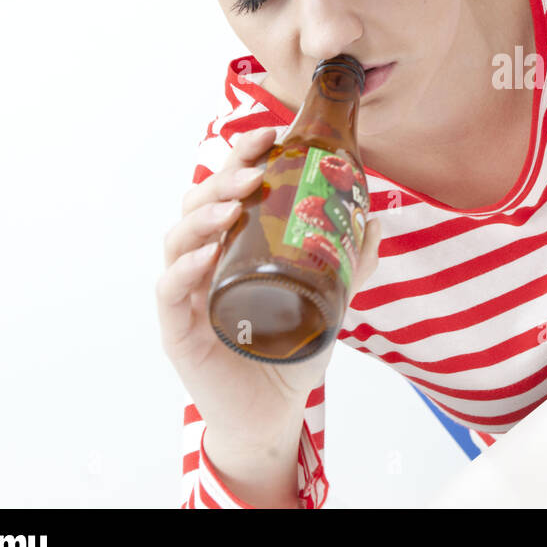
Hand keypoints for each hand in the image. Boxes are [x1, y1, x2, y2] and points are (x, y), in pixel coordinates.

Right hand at [156, 127, 383, 445]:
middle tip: (255, 168)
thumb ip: (351, 263)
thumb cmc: (290, 351)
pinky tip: (204, 256)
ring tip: (232, 206)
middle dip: (223, 178)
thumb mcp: (330, 300)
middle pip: (197, 204)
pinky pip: (170, 290)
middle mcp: (203, 262)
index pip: (226, 190)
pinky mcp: (178, 329)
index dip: (241, 157)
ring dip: (202, 216)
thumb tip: (376, 220)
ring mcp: (186, 293)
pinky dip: (183, 267)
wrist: (273, 412)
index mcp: (233, 246)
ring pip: (177, 239)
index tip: (268, 134)